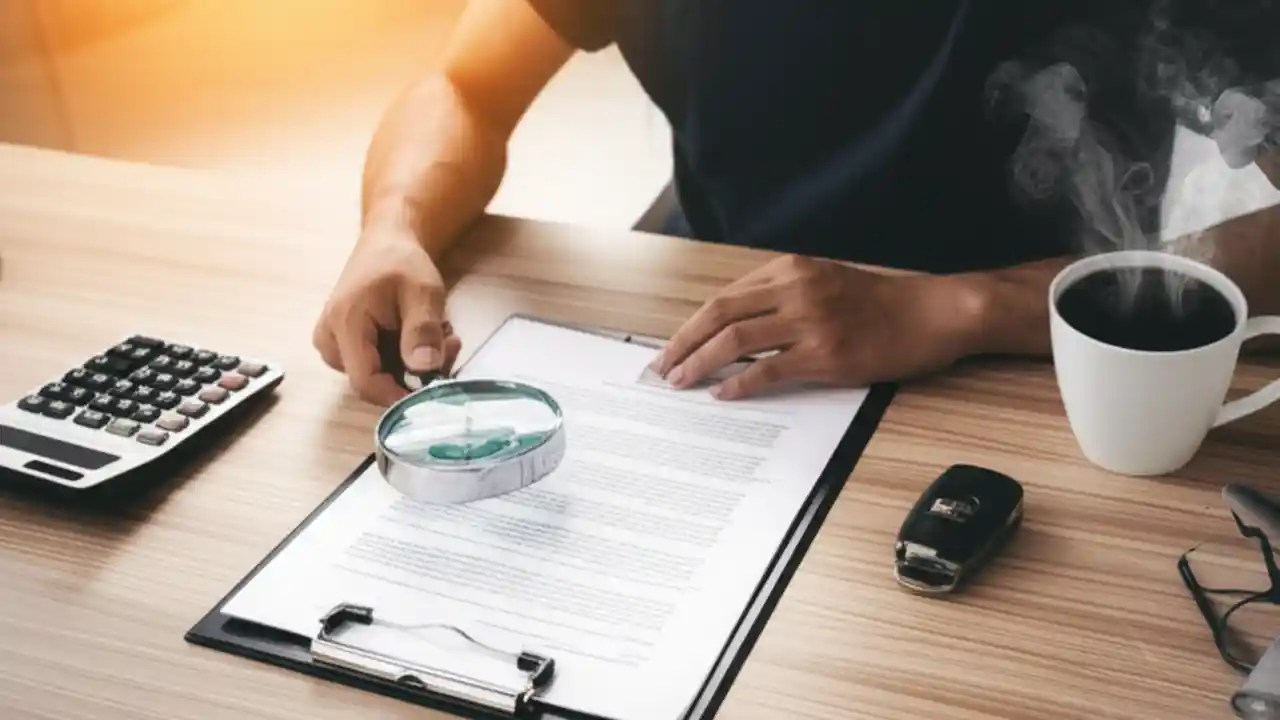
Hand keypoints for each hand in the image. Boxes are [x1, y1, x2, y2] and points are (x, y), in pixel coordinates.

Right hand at [313, 216, 461, 404]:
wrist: (386, 242)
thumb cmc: (401, 262)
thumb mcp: (423, 291)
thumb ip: (421, 329)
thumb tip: (423, 368)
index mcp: (344, 325)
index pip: (366, 383)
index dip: (399, 395)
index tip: (435, 389)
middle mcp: (330, 341)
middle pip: (375, 380)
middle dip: (416, 372)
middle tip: (449, 342)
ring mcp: (334, 344)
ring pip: (380, 375)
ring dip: (415, 362)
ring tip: (440, 331)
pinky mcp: (345, 345)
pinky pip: (377, 365)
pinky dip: (406, 356)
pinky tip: (422, 333)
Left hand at [649, 255, 986, 399]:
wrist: (931, 313)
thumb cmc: (879, 303)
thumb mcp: (824, 282)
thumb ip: (781, 296)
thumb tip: (735, 327)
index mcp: (790, 270)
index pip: (725, 297)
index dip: (691, 324)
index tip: (671, 346)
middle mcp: (795, 289)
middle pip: (719, 314)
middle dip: (683, 343)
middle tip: (661, 368)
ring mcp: (810, 321)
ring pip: (736, 340)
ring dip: (700, 363)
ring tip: (681, 382)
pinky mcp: (826, 353)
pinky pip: (769, 369)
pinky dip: (738, 383)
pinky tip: (722, 394)